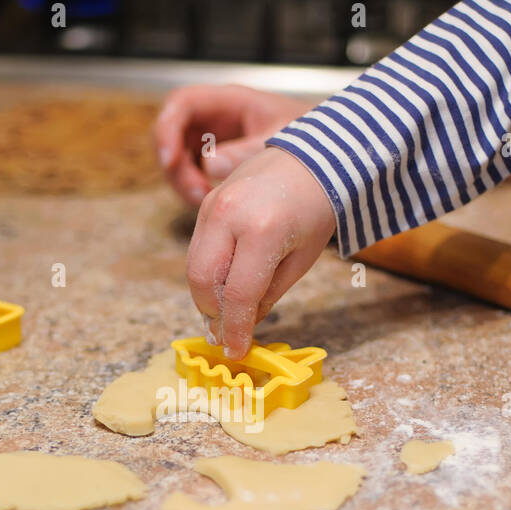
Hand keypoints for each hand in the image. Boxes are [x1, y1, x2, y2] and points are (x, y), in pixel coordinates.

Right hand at [153, 84, 314, 205]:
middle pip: (172, 135)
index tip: (170, 160)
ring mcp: (212, 140)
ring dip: (184, 183)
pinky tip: (216, 206)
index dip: (168, 129)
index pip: (182, 103)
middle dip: (176, 167)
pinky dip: (196, 192)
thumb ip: (248, 152)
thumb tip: (211, 164)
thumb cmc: (310, 139)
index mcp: (231, 101)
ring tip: (207, 202)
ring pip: (178, 159)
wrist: (328, 153)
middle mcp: (215, 118)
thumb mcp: (281, 141)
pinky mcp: (216, 163)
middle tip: (197, 193)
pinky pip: (192, 176)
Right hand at [185, 148, 335, 358]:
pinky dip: (207, 274)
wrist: (312, 158)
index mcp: (262, 231)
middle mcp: (229, 216)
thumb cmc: (316, 210)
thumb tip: (243, 324)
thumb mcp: (300, 260)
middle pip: (203, 282)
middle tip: (228, 333)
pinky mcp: (206, 203)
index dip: (235, 329)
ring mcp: (212, 206)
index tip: (236, 351)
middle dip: (214, 314)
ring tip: (226, 313)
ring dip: (206, 296)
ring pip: (194, 268)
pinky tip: (224, 286)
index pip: (238, 295)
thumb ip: (268, 294)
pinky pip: (198, 249)